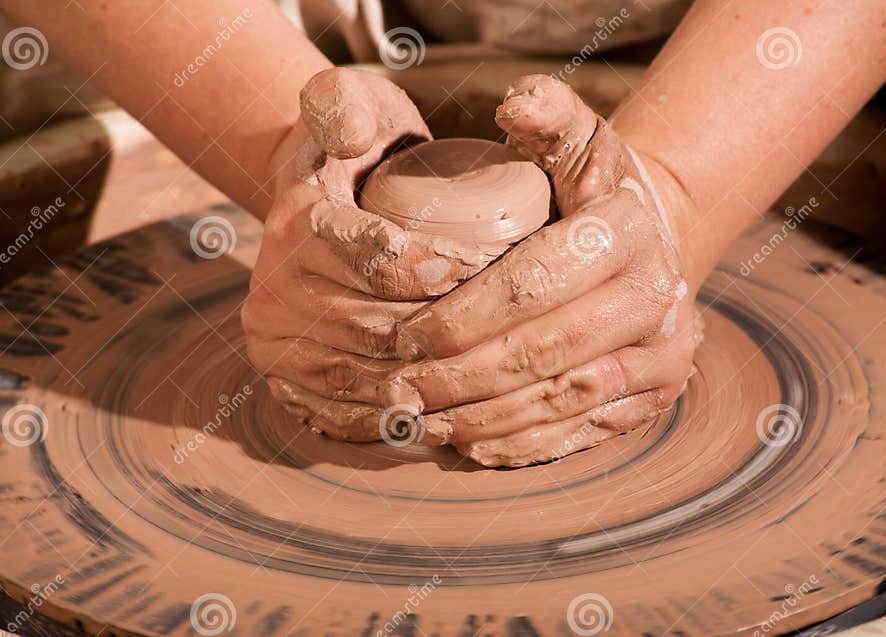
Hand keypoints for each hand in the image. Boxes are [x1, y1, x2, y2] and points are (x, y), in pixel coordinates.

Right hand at [242, 68, 500, 440]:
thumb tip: (347, 135)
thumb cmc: (357, 151)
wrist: (317, 203)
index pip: (384, 262)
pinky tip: (454, 411)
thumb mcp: (351, 105)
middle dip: (455, 330)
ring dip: (439, 380)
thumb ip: (346, 103)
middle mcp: (274, 293)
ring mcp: (277, 346)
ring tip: (497, 369)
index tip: (499, 266)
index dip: (448, 269)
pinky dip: (404, 419)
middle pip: (382, 329)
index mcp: (295, 227)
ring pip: (374, 378)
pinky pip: (351, 415)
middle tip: (516, 327)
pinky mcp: (289, 383)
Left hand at [381, 75, 702, 465]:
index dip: (462, 316)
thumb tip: (515, 104)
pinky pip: (585, 431)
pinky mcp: (657, 394)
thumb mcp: (580, 139)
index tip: (404, 336)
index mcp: (629, 231)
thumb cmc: (595, 190)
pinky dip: (523, 443)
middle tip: (398, 390)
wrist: (655, 242)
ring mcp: (665, 354)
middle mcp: (658, 296)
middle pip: (543, 351)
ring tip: (421, 421)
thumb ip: (548, 114)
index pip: (533, 283)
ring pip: (560, 399)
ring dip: (481, 417)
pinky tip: (469, 443)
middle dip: (460, 377)